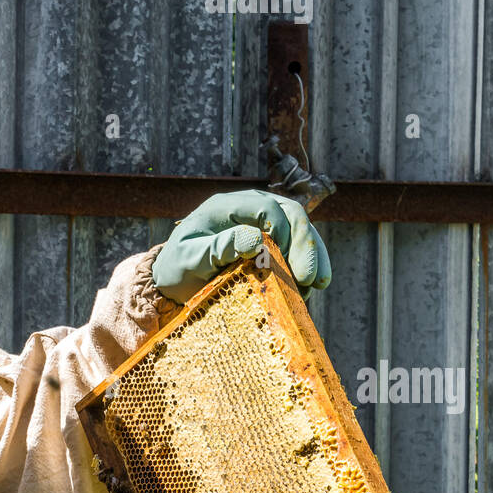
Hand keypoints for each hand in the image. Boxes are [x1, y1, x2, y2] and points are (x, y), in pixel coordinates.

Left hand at [152, 188, 331, 305]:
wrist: (174, 278)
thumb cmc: (177, 268)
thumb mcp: (189, 260)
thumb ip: (217, 248)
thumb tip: (255, 239)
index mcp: (227, 206)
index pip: (268, 208)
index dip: (284, 234)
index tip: (288, 266)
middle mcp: (250, 207)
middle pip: (291, 214)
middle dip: (305, 245)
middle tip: (309, 279)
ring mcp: (262, 222)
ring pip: (300, 229)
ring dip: (313, 255)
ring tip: (318, 284)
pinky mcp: (271, 240)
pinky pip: (296, 246)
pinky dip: (308, 263)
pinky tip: (313, 286)